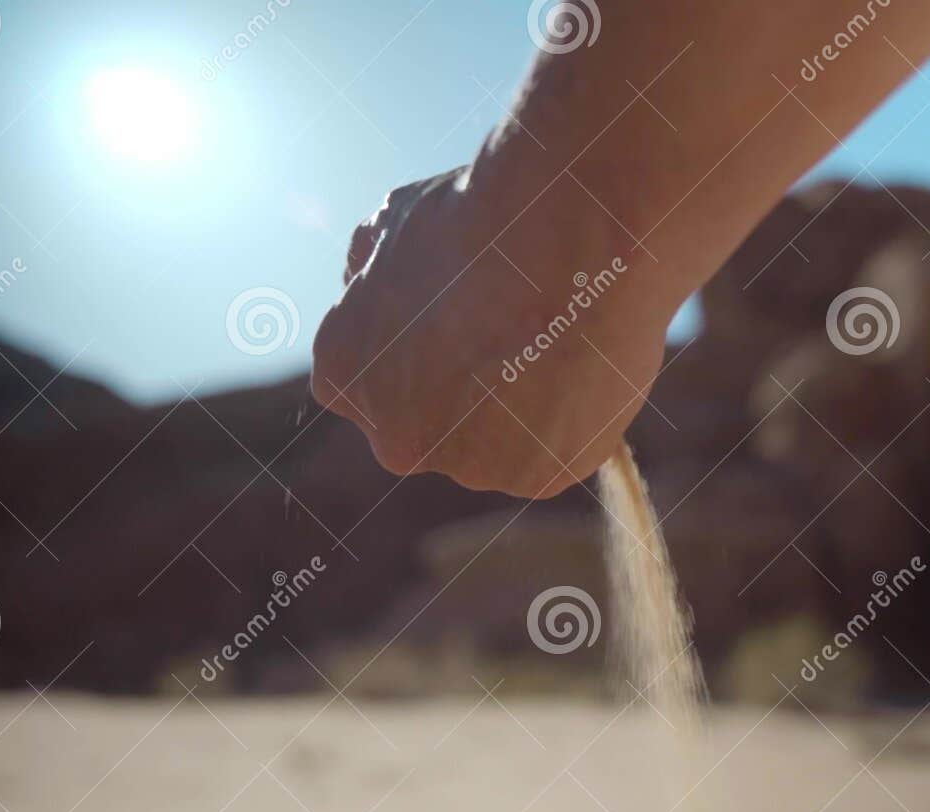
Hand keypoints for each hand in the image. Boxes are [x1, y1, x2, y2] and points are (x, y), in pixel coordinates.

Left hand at [311, 165, 670, 498]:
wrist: (568, 236)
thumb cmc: (484, 216)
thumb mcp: (395, 218)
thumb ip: (372, 265)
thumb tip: (369, 278)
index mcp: (345, 372)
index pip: (381, 382)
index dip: (434, 351)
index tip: (473, 321)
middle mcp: (393, 437)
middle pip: (435, 429)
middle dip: (473, 394)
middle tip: (522, 336)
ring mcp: (466, 465)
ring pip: (500, 448)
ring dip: (525, 410)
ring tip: (561, 342)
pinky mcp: (536, 477)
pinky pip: (556, 453)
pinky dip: (574, 422)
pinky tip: (585, 367)